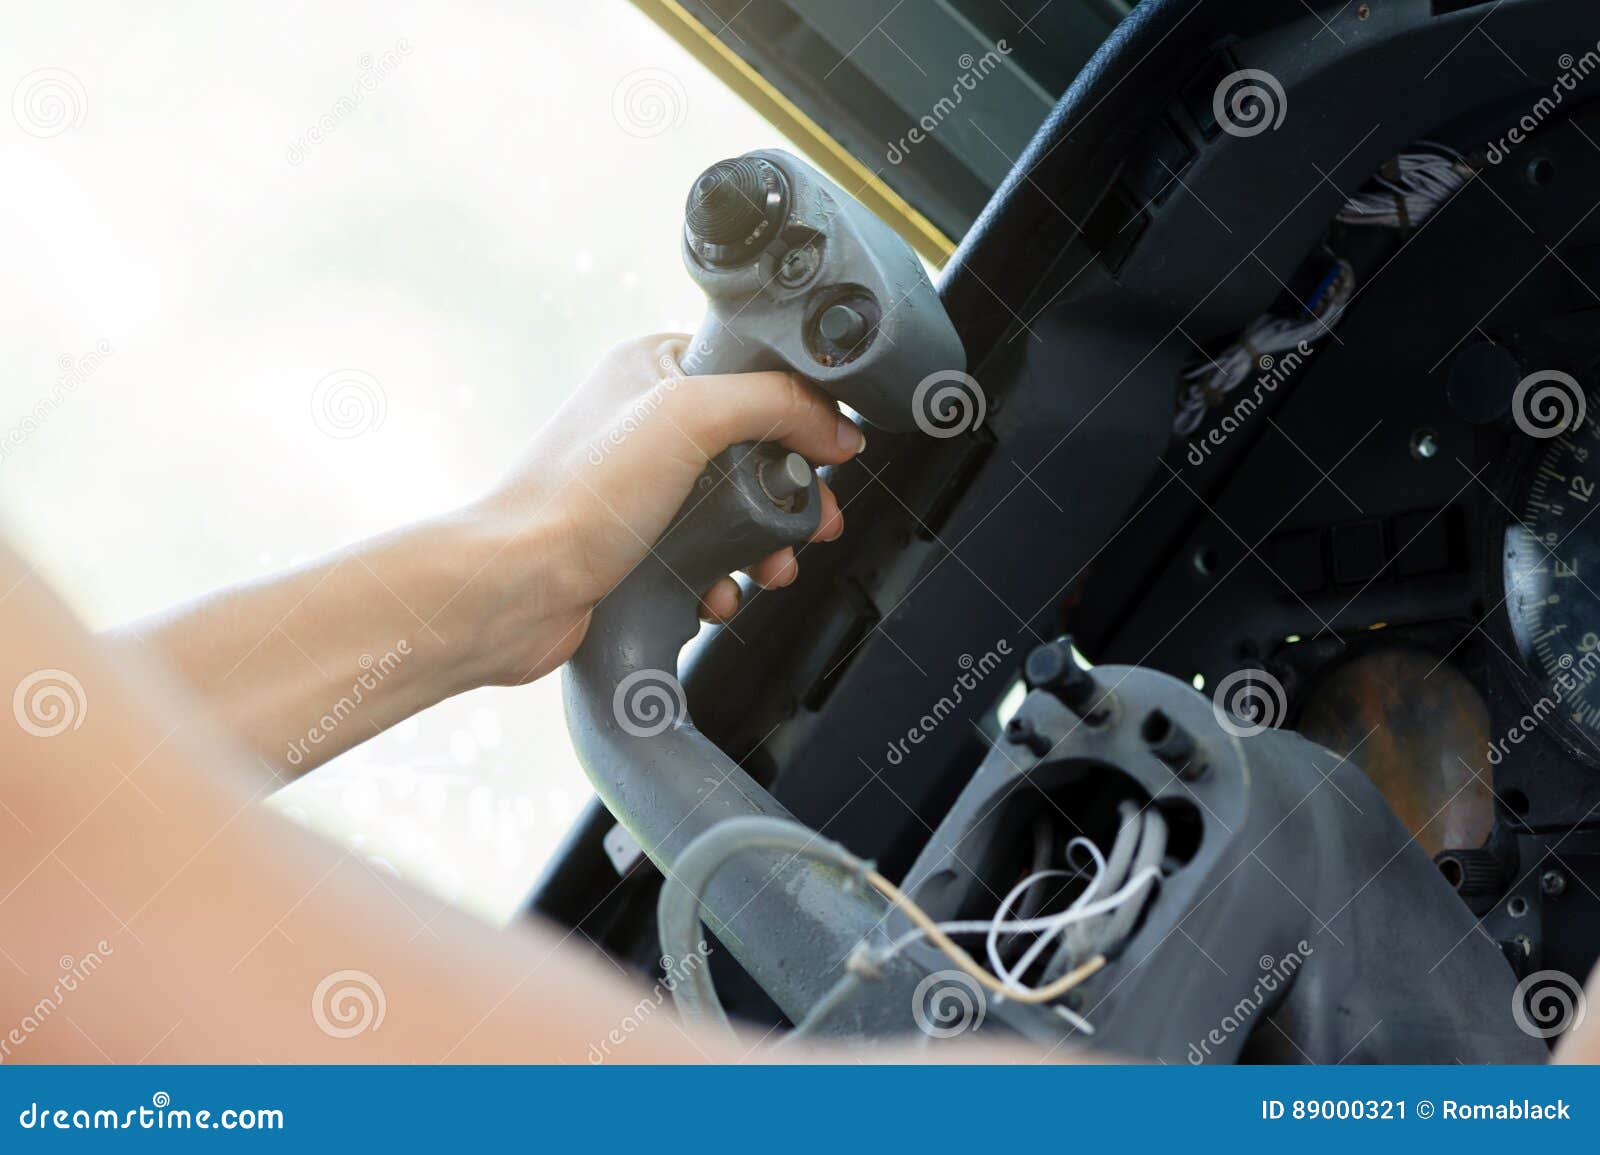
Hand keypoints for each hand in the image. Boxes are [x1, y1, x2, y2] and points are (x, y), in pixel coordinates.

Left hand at [460, 334, 864, 684]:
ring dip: (765, 543)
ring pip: (735, 508)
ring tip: (773, 568)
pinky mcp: (637, 543)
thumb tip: (835, 426)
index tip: (832, 451)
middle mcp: (646, 421)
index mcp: (654, 368)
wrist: (514, 588)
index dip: (801, 413)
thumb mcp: (688, 416)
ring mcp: (642, 485)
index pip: (754, 372)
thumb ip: (774, 404)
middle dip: (792, 492)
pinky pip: (705, 555)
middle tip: (818, 520)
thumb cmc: (576, 496)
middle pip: (755, 447)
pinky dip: (722, 577)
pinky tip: (718, 592)